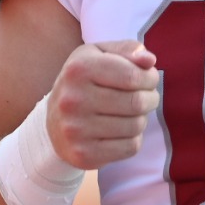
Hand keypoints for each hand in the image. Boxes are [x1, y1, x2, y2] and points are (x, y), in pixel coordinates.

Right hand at [45, 40, 159, 169]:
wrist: (54, 123)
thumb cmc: (86, 82)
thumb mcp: (100, 55)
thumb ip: (128, 50)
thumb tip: (149, 60)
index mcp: (78, 69)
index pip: (133, 75)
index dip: (150, 78)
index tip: (148, 79)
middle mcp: (72, 99)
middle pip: (136, 102)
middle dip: (150, 99)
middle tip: (146, 98)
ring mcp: (75, 130)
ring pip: (136, 126)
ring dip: (140, 119)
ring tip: (129, 114)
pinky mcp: (83, 154)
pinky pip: (130, 147)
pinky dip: (133, 139)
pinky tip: (120, 131)